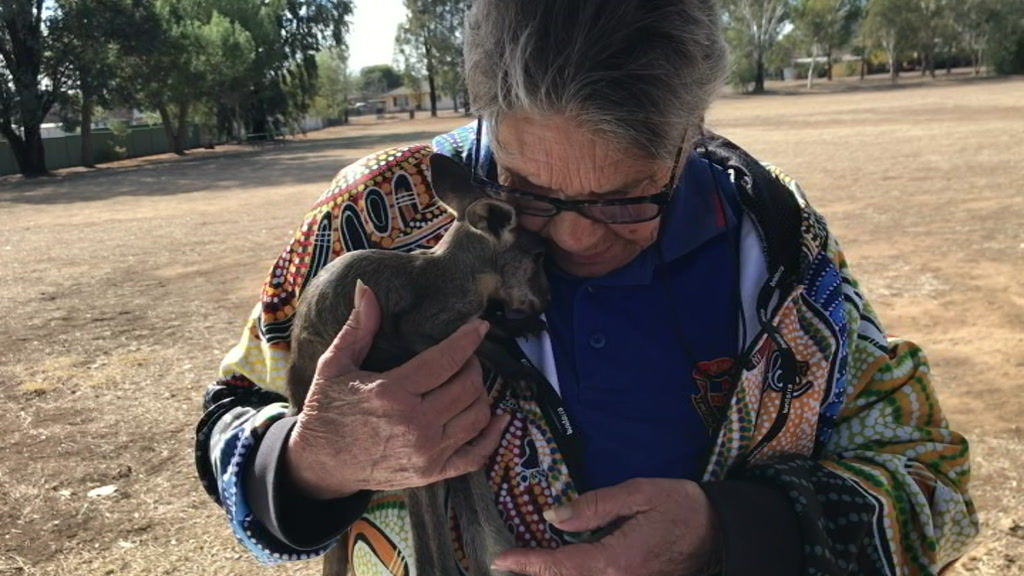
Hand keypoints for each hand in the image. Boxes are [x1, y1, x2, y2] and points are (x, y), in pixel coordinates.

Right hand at [285, 281, 510, 499]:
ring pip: (477, 416)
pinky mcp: (432, 473)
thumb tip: (367, 289)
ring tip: (467, 383)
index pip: (446, 360)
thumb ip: (357, 329)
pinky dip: (493, 435)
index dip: (468, 339)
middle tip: (464, 359)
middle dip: (473, 366)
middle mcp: (414, 424)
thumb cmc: (327, 411)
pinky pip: (477, 455)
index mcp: (391, 393)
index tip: (480, 326)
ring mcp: (426, 453)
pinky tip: (498, 417)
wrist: (320, 465)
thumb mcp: (334, 366)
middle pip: (468, 386)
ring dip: (480, 394)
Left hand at [492, 478, 719, 575]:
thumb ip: (595, 506)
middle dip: (536, 574)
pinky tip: (561, 566)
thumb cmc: (681, 508)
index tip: (500, 559)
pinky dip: (573, 574)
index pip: (561, 565)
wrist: (722, 535)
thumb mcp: (639, 494)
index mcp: (616, 561)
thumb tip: (553, 515)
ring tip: (529, 563)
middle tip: (508, 562)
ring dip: (554, 574)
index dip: (528, 563)